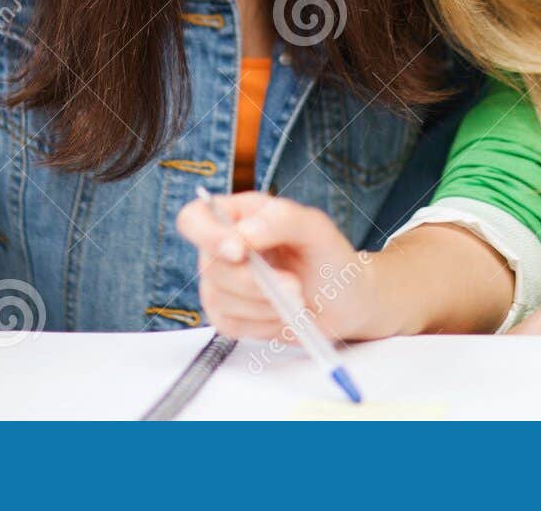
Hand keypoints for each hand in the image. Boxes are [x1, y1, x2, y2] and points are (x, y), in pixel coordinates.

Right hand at [176, 192, 378, 341]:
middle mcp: (224, 247)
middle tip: (293, 284)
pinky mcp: (229, 315)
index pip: (194, 219)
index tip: (239, 252)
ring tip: (295, 298)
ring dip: (263, 305)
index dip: (207, 235)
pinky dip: (261, 324)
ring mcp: (223, 283)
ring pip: (218, 299)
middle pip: (209, 267)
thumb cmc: (329, 257)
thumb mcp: (315, 228)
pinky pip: (228, 325)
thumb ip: (280, 219)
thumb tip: (242, 234)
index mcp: (239, 215)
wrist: (346, 301)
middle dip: (254, 282)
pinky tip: (283, 314)